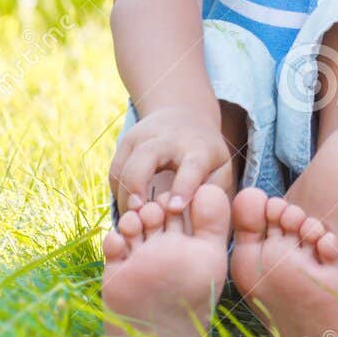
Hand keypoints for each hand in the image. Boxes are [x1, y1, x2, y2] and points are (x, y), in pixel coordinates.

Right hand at [108, 105, 234, 216]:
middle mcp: (169, 139)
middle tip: (136, 211)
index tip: (174, 208)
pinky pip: (115, 170)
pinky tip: (126, 208)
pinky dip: (117, 192)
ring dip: (124, 195)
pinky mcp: (126, 142)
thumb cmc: (207, 154)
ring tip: (129, 220)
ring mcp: (144, 137)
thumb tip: (199, 217)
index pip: (191, 166)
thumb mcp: (222, 168)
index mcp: (198, 148)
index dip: (183, 187)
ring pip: (125, 165)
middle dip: (137, 183)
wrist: (186, 116)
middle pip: (146, 156)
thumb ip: (213, 191)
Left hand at [285, 137, 337, 319]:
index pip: (286, 268)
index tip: (286, 324)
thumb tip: (264, 248)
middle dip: (319, 308)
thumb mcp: (292, 202)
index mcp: (293, 235)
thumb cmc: (321, 181)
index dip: (288, 296)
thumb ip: (277, 227)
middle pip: (313, 278)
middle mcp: (313, 241)